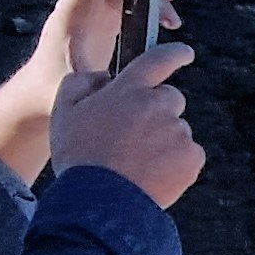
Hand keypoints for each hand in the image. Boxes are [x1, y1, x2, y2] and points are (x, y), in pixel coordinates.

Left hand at [0, 0, 170, 181]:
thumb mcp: (75, 88)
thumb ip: (97, 83)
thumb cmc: (54, 92)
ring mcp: (96, 13)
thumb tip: (124, 80)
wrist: (43, 95)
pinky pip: (132, 3)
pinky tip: (170, 19)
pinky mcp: (108, 22)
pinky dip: (152, 4)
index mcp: (69, 17)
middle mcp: (82, 8)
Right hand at [50, 43, 206, 206]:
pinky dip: (176, 163)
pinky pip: (189, 154)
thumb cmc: (78, 156)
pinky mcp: (192, 158)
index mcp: (128, 90)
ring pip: (177, 130)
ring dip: (164, 140)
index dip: (175, 54)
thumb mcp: (63, 112)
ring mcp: (178, 132)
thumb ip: (82, 82)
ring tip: (136, 163)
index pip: (158, 60)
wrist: (98, 201)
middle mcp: (158, 105)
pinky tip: (151, 174)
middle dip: (157, 112)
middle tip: (133, 138)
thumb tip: (104, 76)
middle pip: (170, 99)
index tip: (185, 53)